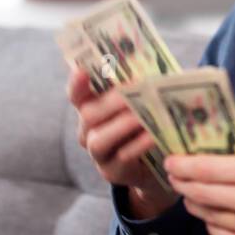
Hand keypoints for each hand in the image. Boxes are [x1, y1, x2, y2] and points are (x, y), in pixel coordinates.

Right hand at [66, 68, 174, 216]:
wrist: (157, 164)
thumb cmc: (148, 122)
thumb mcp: (142, 101)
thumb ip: (138, 85)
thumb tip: (148, 62)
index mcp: (91, 108)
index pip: (76, 94)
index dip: (77, 83)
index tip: (82, 71)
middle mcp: (88, 130)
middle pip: (88, 115)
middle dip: (111, 101)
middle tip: (135, 89)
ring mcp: (98, 154)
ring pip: (99, 139)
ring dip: (122, 124)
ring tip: (143, 115)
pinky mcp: (112, 172)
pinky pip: (122, 157)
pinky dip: (138, 144)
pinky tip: (153, 135)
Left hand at [165, 150, 234, 234]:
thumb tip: (207, 155)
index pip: (209, 168)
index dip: (184, 165)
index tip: (171, 161)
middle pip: (203, 192)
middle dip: (182, 183)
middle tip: (175, 177)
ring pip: (209, 215)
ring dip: (195, 203)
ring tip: (192, 195)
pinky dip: (212, 223)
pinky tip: (213, 214)